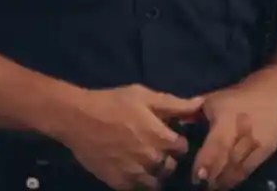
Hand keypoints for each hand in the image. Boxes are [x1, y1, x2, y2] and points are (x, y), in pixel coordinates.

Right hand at [56, 85, 203, 189]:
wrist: (76, 118)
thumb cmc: (111, 103)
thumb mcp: (143, 95)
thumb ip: (174, 104)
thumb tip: (200, 105)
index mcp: (160, 137)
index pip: (183, 147)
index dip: (176, 141)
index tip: (167, 136)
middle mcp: (152, 159)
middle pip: (171, 167)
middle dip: (166, 159)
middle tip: (154, 149)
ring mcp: (135, 173)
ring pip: (156, 182)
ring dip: (153, 173)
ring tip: (143, 162)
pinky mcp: (120, 183)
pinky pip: (137, 189)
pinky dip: (137, 181)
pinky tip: (130, 169)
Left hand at [191, 82, 276, 189]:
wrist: (270, 96)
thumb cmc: (233, 99)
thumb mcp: (211, 101)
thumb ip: (192, 113)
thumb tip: (173, 123)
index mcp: (227, 117)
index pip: (217, 143)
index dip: (207, 161)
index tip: (196, 176)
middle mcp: (244, 130)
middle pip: (228, 159)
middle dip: (214, 175)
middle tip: (200, 185)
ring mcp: (258, 141)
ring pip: (239, 167)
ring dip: (224, 179)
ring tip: (211, 186)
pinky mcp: (267, 149)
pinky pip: (250, 168)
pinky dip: (237, 177)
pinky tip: (226, 182)